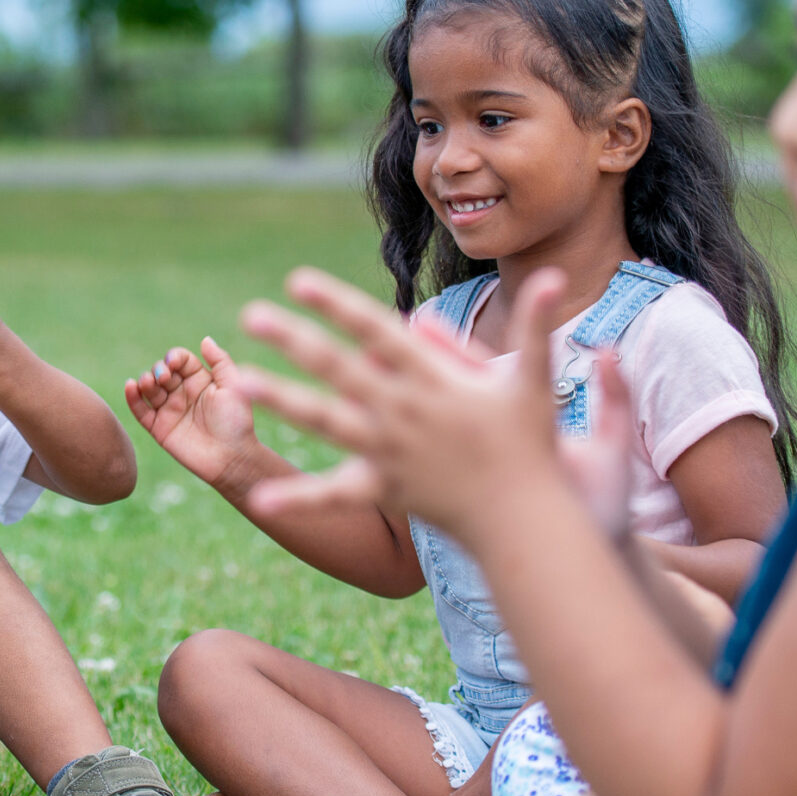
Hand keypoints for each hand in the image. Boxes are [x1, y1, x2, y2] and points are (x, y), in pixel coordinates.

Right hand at [123, 339, 265, 489]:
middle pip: (161, 371)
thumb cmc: (237, 423)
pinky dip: (132, 398)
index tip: (174, 363)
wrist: (232, 458)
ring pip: (148, 389)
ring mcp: (169, 410)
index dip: (174, 358)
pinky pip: (140, 411)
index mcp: (199, 380)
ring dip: (145, 381)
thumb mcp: (234, 387)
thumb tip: (205, 340)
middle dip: (158, 370)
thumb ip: (220, 361)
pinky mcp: (158, 428)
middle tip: (164, 377)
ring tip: (150, 383)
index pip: (180, 360)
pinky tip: (130, 386)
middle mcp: (182, 393)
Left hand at [233, 267, 572, 542]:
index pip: (376, 330)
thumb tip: (557, 276)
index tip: (298, 280)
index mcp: (432, 380)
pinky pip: (334, 495)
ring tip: (239, 383)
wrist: (524, 519)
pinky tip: (258, 499)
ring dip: (282, 401)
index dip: (337, 304)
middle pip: (338, 368)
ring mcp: (389, 452)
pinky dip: (299, 499)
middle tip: (250, 315)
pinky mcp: (383, 490)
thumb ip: (536, 326)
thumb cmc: (529, 446)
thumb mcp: (534, 382)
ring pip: (325, 422)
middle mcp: (403, 411)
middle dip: (294, 340)